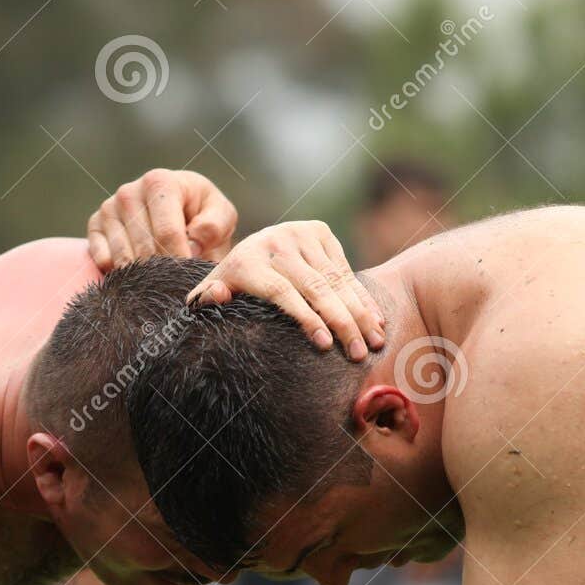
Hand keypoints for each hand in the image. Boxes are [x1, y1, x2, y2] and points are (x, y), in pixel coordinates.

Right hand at [88, 168, 237, 269]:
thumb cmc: (202, 213)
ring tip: (160, 280)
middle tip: (177, 284)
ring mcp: (108, 208)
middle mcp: (129, 191)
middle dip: (163, 272)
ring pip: (122, 258)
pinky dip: (119, 274)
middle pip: (144, 248)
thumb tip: (192, 242)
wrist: (180, 210)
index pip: (166, 233)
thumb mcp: (220, 214)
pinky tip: (138, 274)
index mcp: (159, 182)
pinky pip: (102, 260)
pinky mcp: (94, 225)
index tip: (189, 278)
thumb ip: (214, 225)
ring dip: (143, 276)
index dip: (180, 261)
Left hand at [186, 220, 384, 359]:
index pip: (281, 292)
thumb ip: (207, 299)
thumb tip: (218, 294)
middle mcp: (274, 242)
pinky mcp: (319, 231)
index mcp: (246, 261)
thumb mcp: (215, 293)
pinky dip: (362, 295)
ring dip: (360, 312)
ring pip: (335, 279)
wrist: (250, 247)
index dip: (305, 318)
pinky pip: (345, 269)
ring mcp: (298, 234)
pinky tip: (376, 319)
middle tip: (359, 353)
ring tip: (376, 342)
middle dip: (342, 322)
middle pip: (315, 287)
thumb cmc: (234, 287)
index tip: (324, 344)